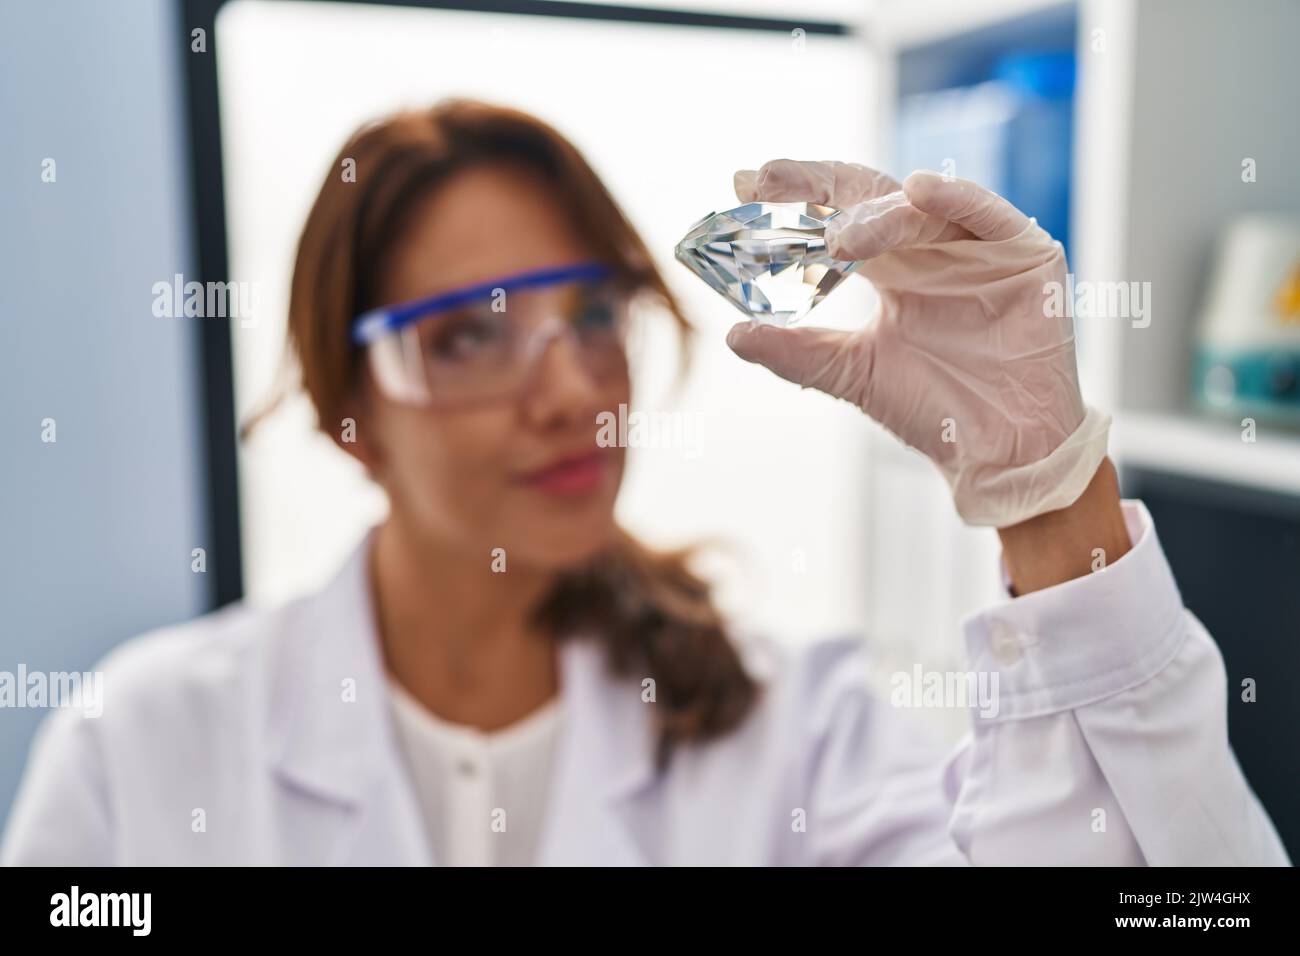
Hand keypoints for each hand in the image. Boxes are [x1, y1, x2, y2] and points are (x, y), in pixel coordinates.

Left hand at [727, 159, 1109, 527]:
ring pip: (920, 209)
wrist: (999, 452)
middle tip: (771, 178)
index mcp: (891, 266)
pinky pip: (988, 215)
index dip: (794, 198)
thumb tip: (734, 334)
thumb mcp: (853, 374)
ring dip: (876, 215)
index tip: (744, 185)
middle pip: (868, 196)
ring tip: (841, 236)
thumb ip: (797, 352)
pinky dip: (956, 199)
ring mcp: (978, 245)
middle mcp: (930, 246)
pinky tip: (919, 191)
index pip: (835, 216)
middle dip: (817, 184)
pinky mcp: (1025, 254)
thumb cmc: (933, 408)